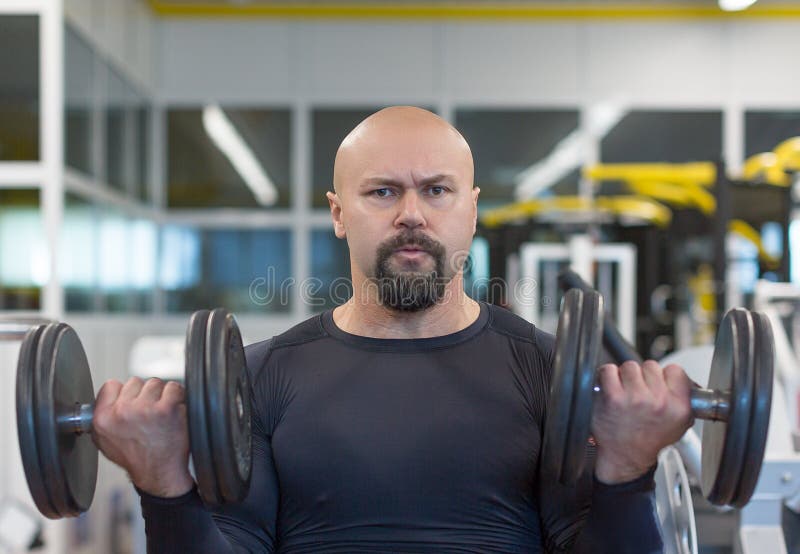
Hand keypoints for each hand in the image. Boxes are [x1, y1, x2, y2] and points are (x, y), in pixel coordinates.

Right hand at [92, 377, 193, 497]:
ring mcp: (145, 409)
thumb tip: (107, 395)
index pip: (112, 385)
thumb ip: (102, 415)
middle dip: (144, 395)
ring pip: (155, 383)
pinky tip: (174, 414)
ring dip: (162, 395)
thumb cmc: (136, 458)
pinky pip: (174, 388)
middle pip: (135, 382)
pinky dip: (178, 397)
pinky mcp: (166, 408)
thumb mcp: (105, 441)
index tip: (132, 403)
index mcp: (102, 419)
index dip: (125, 393)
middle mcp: (121, 412)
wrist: (159, 474)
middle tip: (149, 415)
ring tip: (161, 416)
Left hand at [591, 360, 693, 483]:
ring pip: (630, 366)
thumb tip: (687, 381)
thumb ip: (685, 399)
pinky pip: (608, 370)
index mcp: (679, 407)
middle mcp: (659, 402)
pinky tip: (610, 389)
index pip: (675, 371)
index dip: (664, 375)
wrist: (626, 457)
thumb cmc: (649, 439)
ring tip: (625, 392)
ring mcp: (635, 398)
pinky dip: (606, 376)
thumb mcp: (680, 423)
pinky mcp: (613, 397)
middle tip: (639, 392)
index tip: (658, 383)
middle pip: (650, 366)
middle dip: (643, 377)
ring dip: (624, 376)